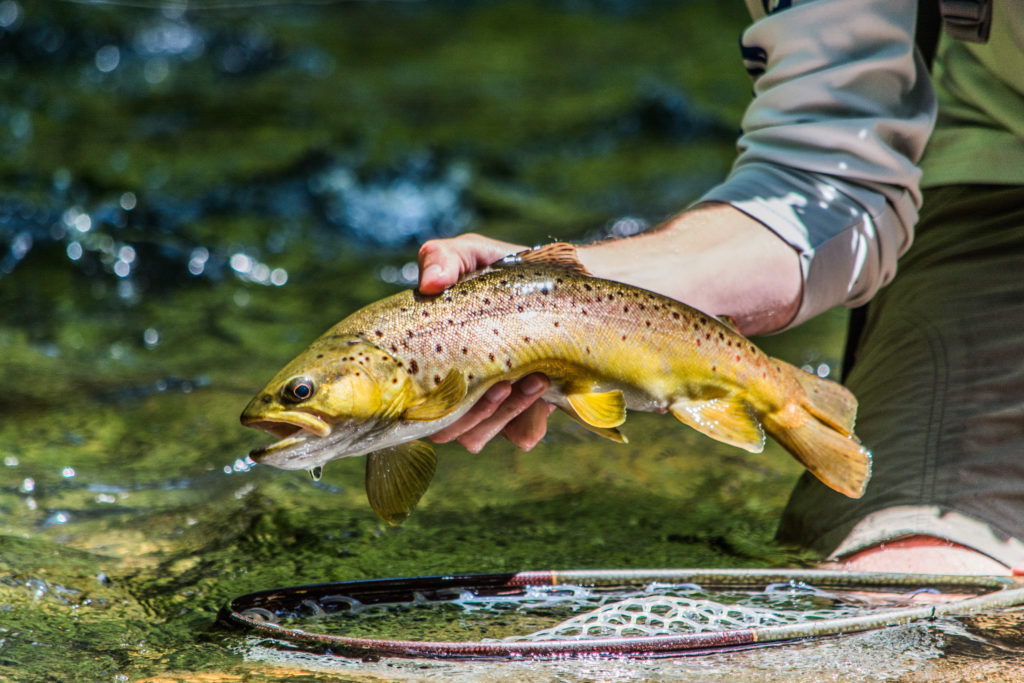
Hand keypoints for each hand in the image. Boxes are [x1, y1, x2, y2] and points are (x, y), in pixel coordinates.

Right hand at [418, 234, 554, 451]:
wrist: (562, 285)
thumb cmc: (503, 272)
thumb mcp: (470, 255)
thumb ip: (442, 258)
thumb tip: (431, 284)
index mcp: (429, 361)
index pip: (406, 403)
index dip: (422, 403)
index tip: (459, 375)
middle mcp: (451, 391)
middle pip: (441, 429)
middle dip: (472, 410)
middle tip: (506, 379)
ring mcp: (485, 409)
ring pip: (475, 438)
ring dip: (503, 413)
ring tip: (535, 377)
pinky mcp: (523, 418)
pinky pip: (519, 437)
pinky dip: (529, 421)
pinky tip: (545, 393)